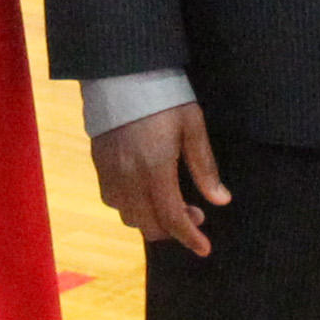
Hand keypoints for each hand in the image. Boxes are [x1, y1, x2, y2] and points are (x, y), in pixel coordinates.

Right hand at [91, 103, 229, 256]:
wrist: (121, 70)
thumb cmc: (164, 96)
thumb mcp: (192, 126)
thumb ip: (204, 167)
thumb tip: (221, 200)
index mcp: (155, 169)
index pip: (173, 218)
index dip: (190, 238)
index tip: (205, 249)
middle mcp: (129, 177)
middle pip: (149, 225)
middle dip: (174, 230)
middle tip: (194, 213)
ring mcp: (109, 172)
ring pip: (128, 217)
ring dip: (151, 220)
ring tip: (169, 202)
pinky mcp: (98, 163)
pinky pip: (111, 200)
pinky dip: (129, 207)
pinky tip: (143, 192)